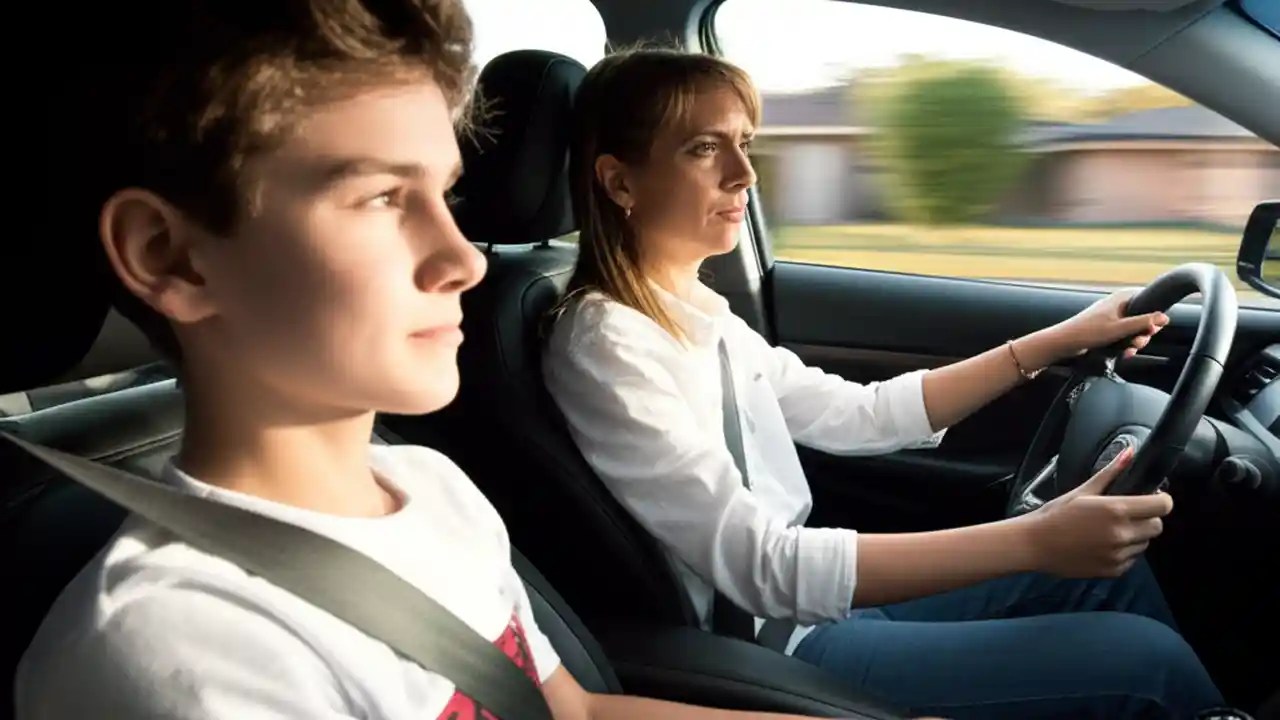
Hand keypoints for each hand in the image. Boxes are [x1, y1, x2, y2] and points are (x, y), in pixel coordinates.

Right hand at [1023, 447, 1172, 577]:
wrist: (1034, 544)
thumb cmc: (1055, 515)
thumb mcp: (1083, 491)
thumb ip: (1111, 472)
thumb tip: (1129, 453)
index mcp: (1116, 510)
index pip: (1163, 506)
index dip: (1160, 500)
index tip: (1151, 498)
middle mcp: (1122, 534)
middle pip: (1157, 526)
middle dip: (1148, 518)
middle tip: (1128, 513)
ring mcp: (1119, 555)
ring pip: (1145, 543)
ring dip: (1136, 536)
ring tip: (1111, 530)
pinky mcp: (1113, 570)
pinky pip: (1132, 559)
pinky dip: (1124, 552)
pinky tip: (1103, 544)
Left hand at [1047, 290, 1169, 361]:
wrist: (1064, 342)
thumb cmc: (1089, 331)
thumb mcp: (1120, 328)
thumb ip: (1143, 322)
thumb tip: (1164, 317)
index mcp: (1122, 298)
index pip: (1148, 300)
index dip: (1154, 315)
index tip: (1153, 328)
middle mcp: (1118, 306)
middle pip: (1143, 318)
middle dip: (1143, 333)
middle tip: (1138, 342)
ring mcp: (1113, 318)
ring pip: (1134, 330)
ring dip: (1134, 342)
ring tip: (1129, 350)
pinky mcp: (1107, 330)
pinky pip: (1123, 337)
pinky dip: (1125, 345)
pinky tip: (1124, 354)